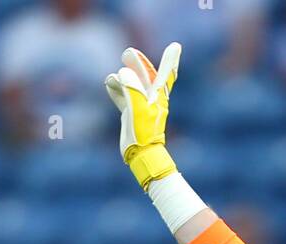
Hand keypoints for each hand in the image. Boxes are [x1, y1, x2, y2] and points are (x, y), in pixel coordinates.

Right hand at [105, 42, 180, 188]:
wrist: (142, 155)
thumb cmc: (144, 133)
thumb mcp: (139, 108)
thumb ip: (132, 87)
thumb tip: (123, 72)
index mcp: (158, 96)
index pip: (166, 74)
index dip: (170, 60)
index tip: (176, 46)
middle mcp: (151, 99)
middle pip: (145, 75)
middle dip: (137, 63)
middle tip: (127, 54)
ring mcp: (140, 106)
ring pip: (131, 84)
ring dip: (122, 78)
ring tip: (112, 77)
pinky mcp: (130, 114)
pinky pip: (122, 96)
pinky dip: (116, 89)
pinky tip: (109, 85)